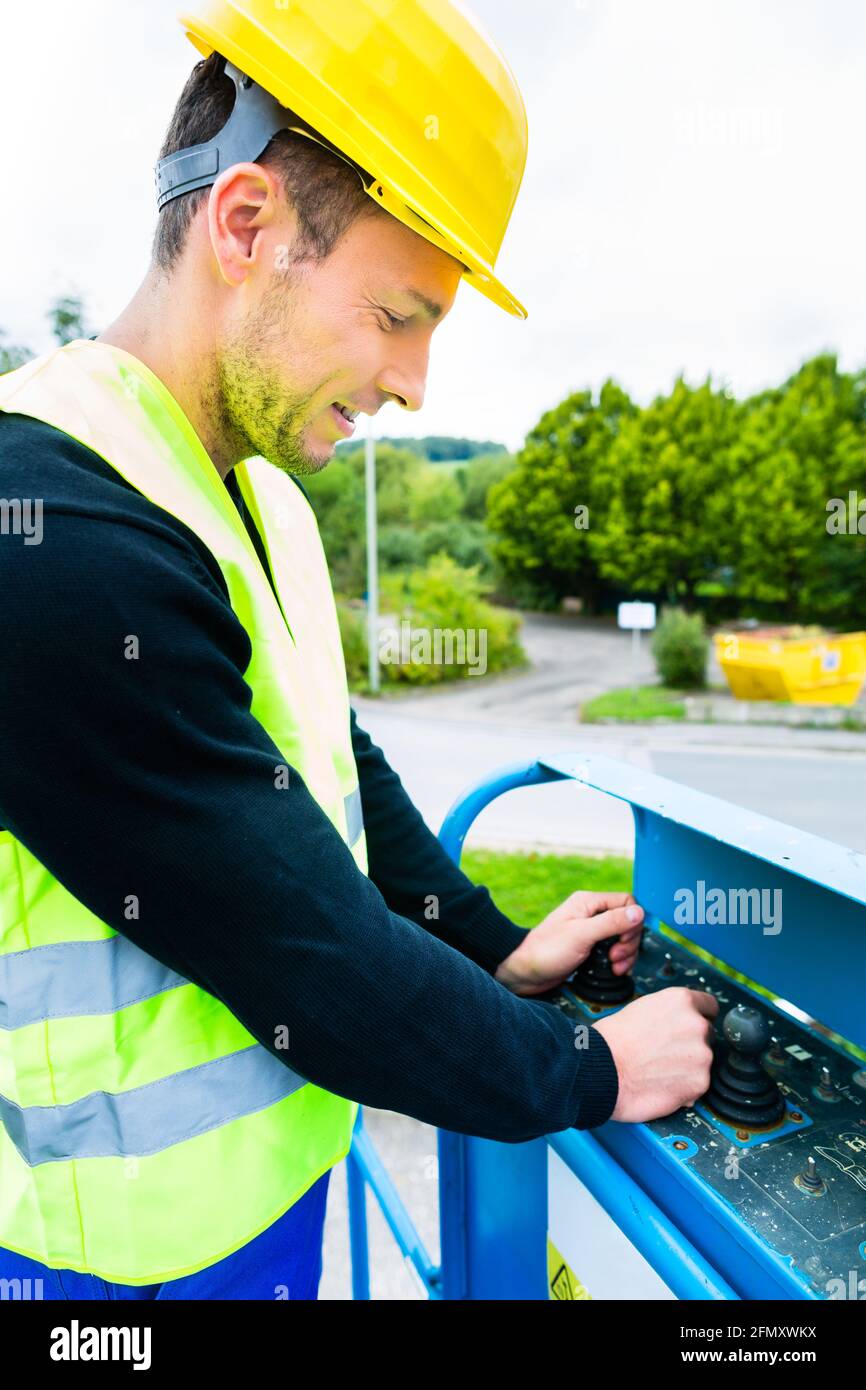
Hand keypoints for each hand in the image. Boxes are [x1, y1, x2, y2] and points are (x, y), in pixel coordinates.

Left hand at [493, 891, 644, 996]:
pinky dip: (618, 961)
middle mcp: (592, 914)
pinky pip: (614, 950)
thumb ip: (611, 923)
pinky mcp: (590, 948)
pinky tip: (613, 970)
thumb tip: (639, 912)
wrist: (524, 972)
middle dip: (628, 943)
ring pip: (623, 938)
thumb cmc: (546, 950)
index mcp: (589, 902)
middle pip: (628, 922)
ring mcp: (592, 931)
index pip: (627, 902)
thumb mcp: (581, 935)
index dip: (632, 923)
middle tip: (615, 958)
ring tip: (615, 968)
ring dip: (625, 954)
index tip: (622, 941)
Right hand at [593, 988, 719, 1121]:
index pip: (709, 1006)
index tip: (689, 1029)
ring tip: (659, 1072)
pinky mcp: (700, 1082)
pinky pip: (698, 1085)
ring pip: (702, 1061)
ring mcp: (702, 1055)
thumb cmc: (612, 1041)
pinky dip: (685, 1088)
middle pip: (706, 1035)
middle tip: (665, 1054)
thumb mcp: (641, 1009)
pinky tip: (662, 1085)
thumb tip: (677, 1025)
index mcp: (682, 1000)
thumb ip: (668, 1014)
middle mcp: (697, 1024)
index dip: (698, 1018)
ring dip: (688, 1067)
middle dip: (691, 1044)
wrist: (601, 1070)